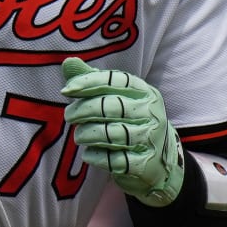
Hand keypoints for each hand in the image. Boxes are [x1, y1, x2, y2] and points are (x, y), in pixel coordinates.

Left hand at [61, 57, 184, 206]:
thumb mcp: (118, 98)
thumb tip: (68, 63)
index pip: (115, 79)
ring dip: (87, 134)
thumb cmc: (131, 121)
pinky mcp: (144, 163)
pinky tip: (87, 154)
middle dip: (83, 110)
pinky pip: (114, 160)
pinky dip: (96, 157)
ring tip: (78, 136)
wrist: (159, 158)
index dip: (88, 82)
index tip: (66, 90)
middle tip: (68, 116)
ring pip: (112, 134)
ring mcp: (149, 138)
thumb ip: (93, 81)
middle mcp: (150, 112)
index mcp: (144, 91)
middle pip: (111, 106)